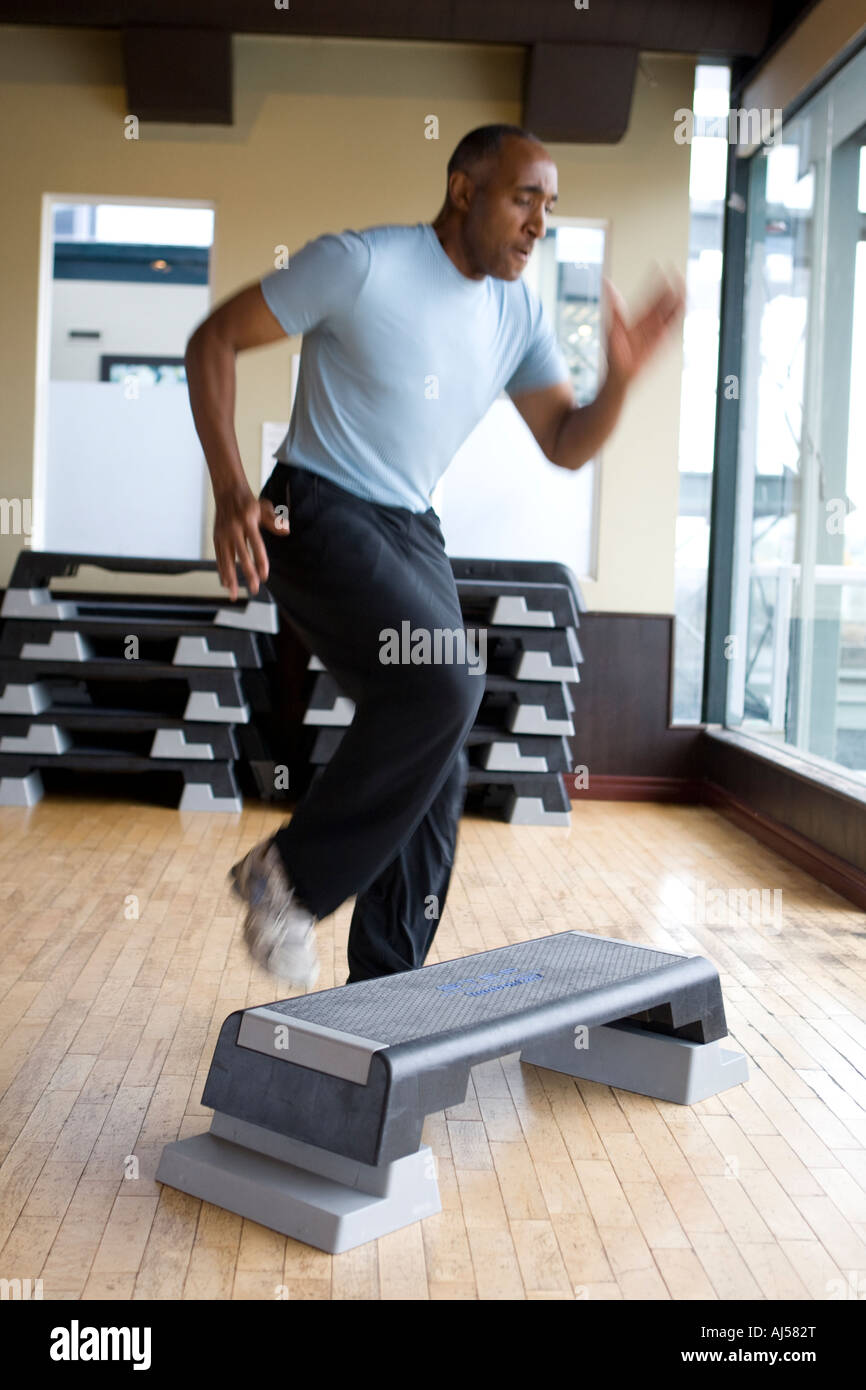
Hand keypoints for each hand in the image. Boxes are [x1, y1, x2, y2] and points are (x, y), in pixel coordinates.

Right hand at [213, 486, 288, 600]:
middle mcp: (234, 530)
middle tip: (255, 589)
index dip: (260, 561)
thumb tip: (286, 530)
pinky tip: (226, 584)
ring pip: (227, 560)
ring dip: (231, 579)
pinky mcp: (216, 539)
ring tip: (234, 595)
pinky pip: (219, 558)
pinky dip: (222, 571)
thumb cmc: (250, 502)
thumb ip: (274, 521)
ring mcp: (223, 535)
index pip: (256, 545)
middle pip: (241, 556)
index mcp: (247, 522)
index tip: (264, 576)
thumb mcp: (264, 507)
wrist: (227, 492)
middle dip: (248, 574)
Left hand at [603, 270, 684, 388]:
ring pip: (671, 312)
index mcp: (639, 315)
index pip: (652, 293)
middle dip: (672, 286)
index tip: (663, 264)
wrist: (618, 374)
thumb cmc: (613, 352)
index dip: (657, 279)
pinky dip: (677, 317)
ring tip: (683, 285)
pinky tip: (683, 305)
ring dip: (678, 299)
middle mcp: (650, 322)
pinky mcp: (661, 343)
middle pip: (664, 300)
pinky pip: (672, 328)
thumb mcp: (612, 323)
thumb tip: (606, 282)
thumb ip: (613, 303)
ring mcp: (657, 332)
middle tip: (677, 271)